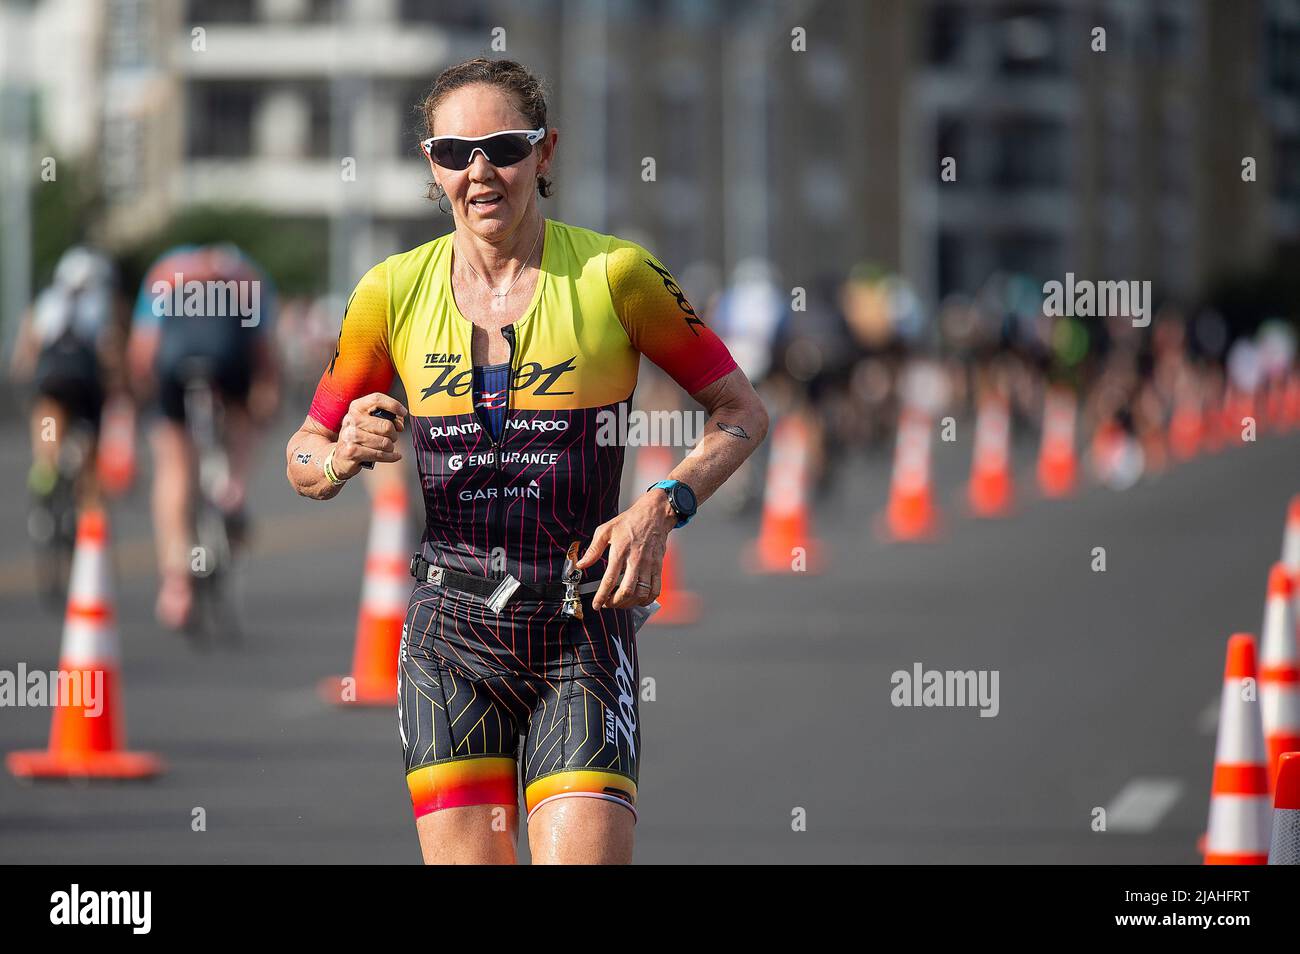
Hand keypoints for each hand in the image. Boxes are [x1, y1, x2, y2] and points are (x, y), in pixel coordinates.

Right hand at [332, 393, 406, 478]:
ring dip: (390, 447)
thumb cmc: (360, 436)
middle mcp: (352, 419)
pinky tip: (394, 456)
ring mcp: (350, 436)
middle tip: (392, 437)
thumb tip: (400, 424)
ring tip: (386, 447)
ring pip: (385, 442)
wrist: (340, 456)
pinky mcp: (352, 451)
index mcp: (356, 407)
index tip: (403, 413)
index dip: (393, 405)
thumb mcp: (368, 422)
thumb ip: (386, 418)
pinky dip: (391, 457)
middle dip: (394, 434)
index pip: (377, 399)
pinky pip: (380, 454)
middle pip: (386, 425)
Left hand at [576, 490, 678, 609]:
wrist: (654, 514)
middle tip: (608, 604)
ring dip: (630, 603)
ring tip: (621, 603)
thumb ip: (593, 549)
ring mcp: (649, 565)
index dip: (602, 596)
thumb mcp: (606, 530)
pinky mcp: (658, 566)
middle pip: (627, 591)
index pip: (609, 580)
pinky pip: (655, 589)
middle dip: (615, 603)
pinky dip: (647, 600)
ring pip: (641, 593)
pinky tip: (639, 600)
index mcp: (620, 551)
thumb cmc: (630, 521)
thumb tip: (581, 564)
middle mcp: (635, 560)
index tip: (596, 605)